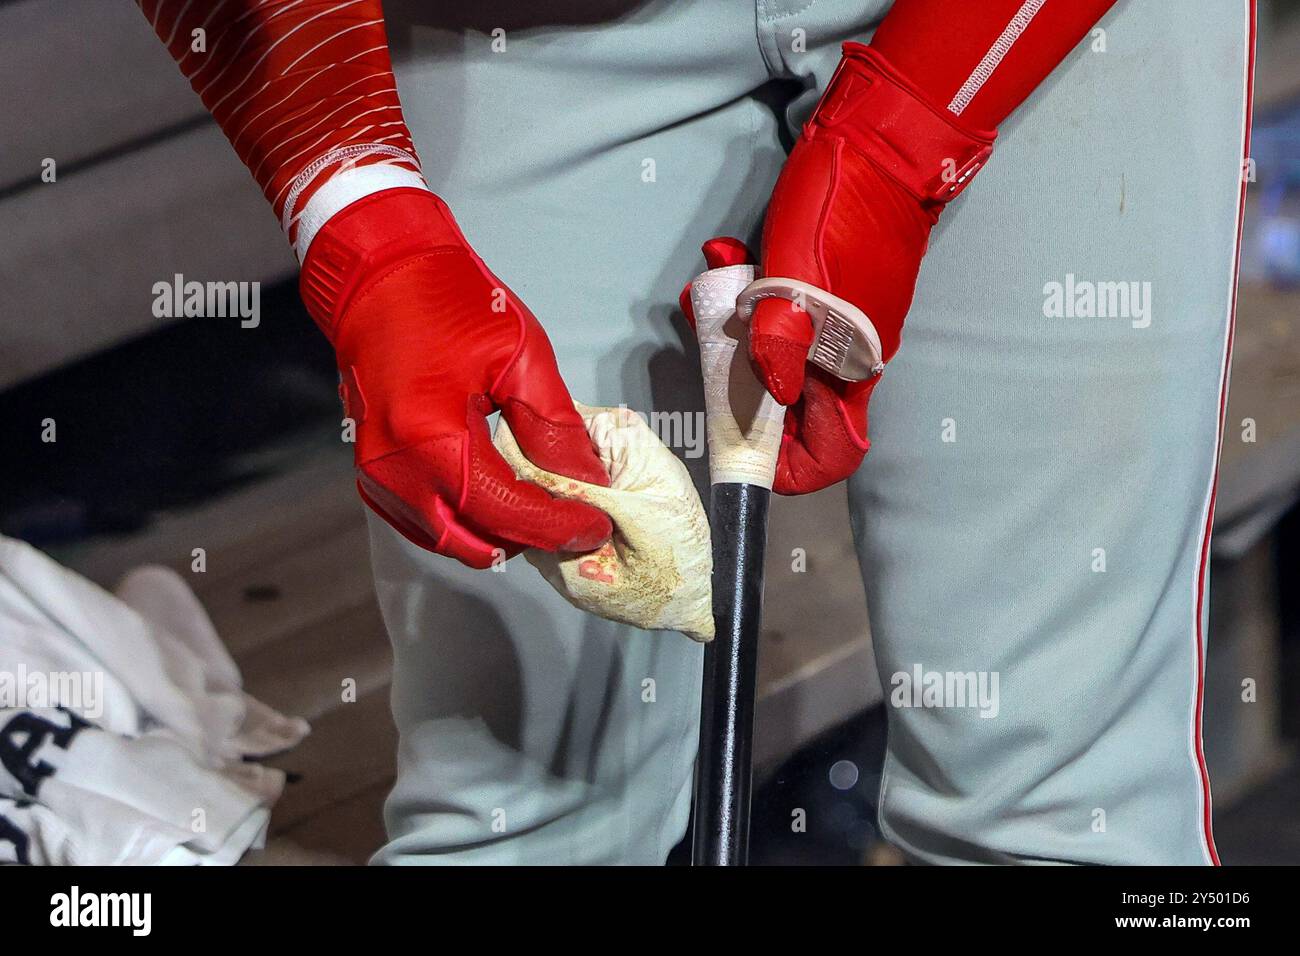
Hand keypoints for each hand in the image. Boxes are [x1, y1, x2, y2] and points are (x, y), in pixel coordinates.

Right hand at [299, 188, 611, 567]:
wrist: (379, 272)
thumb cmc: (449, 301)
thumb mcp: (519, 354)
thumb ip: (552, 427)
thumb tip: (587, 480)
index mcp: (431, 439)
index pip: (506, 512)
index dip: (558, 526)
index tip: (598, 527)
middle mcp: (396, 470)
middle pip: (476, 542)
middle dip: (531, 539)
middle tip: (575, 522)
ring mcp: (376, 476)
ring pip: (448, 539)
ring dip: (498, 534)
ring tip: (543, 511)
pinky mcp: (370, 471)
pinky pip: (422, 522)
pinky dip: (464, 523)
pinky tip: (498, 502)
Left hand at [749, 43, 993, 493]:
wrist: (884, 137)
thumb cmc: (841, 208)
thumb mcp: (797, 277)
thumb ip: (780, 342)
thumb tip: (771, 398)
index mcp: (851, 369)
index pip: (831, 455)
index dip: (788, 467)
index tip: (740, 444)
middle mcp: (849, 358)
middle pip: (792, 409)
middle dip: (739, 383)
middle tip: (708, 344)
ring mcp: (842, 323)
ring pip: (779, 354)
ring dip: (737, 331)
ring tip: (712, 281)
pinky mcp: (830, 290)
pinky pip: (784, 313)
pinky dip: (753, 296)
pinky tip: (728, 255)